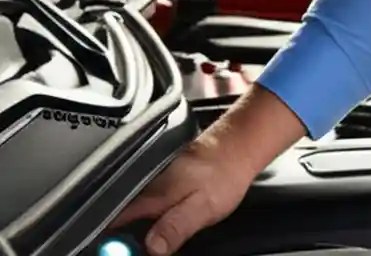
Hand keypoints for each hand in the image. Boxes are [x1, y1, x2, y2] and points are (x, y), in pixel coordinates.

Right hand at [109, 85, 304, 254]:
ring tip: (146, 237)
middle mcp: (149, 187)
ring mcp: (157, 181)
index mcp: (152, 198)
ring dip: (134, 225)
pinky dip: (147, 214)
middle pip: (122, 217)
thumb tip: (152, 248)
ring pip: (133, 208)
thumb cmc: (224, 173)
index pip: (115, 222)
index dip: (111, 240)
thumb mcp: (202, 207)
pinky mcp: (167, 179)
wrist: (239, 145)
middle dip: (122, 236)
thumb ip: (175, 227)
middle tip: (133, 248)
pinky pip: (147, 201)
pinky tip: (160, 222)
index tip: (116, 250)